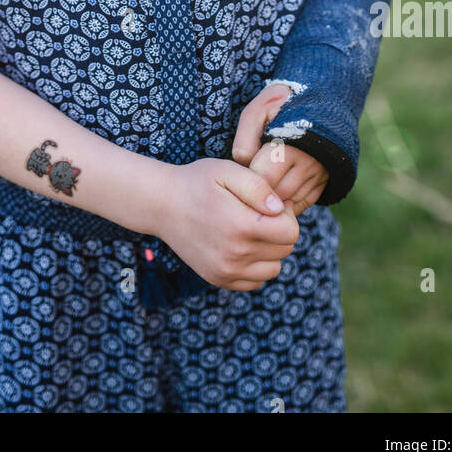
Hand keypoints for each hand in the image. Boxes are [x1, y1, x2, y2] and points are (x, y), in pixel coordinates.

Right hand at [154, 158, 299, 290]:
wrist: (161, 205)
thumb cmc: (196, 182)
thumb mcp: (226, 170)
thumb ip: (257, 186)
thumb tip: (280, 208)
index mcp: (239, 226)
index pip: (290, 233)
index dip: (287, 214)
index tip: (274, 203)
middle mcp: (234, 255)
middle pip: (284, 250)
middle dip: (280, 230)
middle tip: (262, 213)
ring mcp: (226, 271)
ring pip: (274, 269)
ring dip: (270, 250)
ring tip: (253, 229)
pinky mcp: (219, 279)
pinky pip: (256, 281)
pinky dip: (256, 265)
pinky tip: (243, 245)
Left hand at [231, 82, 328, 215]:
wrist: (319, 102)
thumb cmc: (280, 106)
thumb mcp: (258, 111)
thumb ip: (245, 137)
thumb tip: (244, 165)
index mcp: (290, 143)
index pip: (264, 176)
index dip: (248, 177)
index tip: (240, 172)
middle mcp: (308, 162)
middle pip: (277, 193)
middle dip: (259, 191)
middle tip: (247, 183)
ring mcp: (319, 174)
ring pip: (290, 202)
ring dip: (272, 199)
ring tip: (259, 186)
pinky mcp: (324, 182)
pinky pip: (302, 203)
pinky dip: (286, 203)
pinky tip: (275, 191)